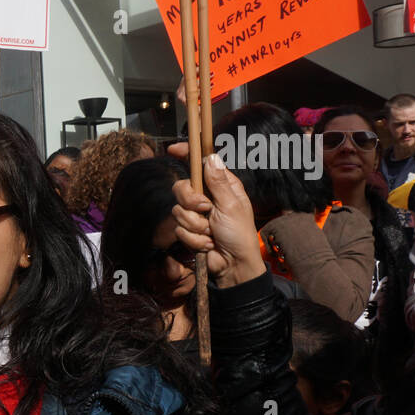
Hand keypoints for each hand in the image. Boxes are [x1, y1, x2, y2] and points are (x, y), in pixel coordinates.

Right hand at [168, 145, 266, 287]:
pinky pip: (179, 229)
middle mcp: (206, 197)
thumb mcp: (232, 206)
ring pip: (179, 210)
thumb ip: (219, 183)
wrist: (232, 265)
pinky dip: (194, 239)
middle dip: (191, 202)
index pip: (201, 164)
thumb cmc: (240, 234)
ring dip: (196, 226)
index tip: (174, 149)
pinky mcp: (188, 230)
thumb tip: (211, 157)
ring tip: (211, 234)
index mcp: (221, 186)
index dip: (187, 155)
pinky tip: (208, 244)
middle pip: (182, 187)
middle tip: (206, 210)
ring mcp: (196, 214)